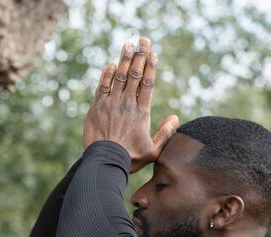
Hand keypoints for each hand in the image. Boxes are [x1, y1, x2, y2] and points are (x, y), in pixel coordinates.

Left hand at [83, 36, 178, 172]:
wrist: (104, 163)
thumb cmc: (130, 159)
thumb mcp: (153, 151)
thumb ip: (165, 134)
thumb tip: (174, 118)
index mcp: (141, 112)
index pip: (148, 83)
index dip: (151, 66)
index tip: (153, 53)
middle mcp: (127, 104)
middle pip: (135, 74)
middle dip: (140, 55)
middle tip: (143, 40)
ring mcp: (111, 104)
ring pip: (118, 76)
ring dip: (123, 59)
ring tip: (128, 44)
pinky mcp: (96, 108)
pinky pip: (102, 87)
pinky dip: (106, 75)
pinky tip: (110, 65)